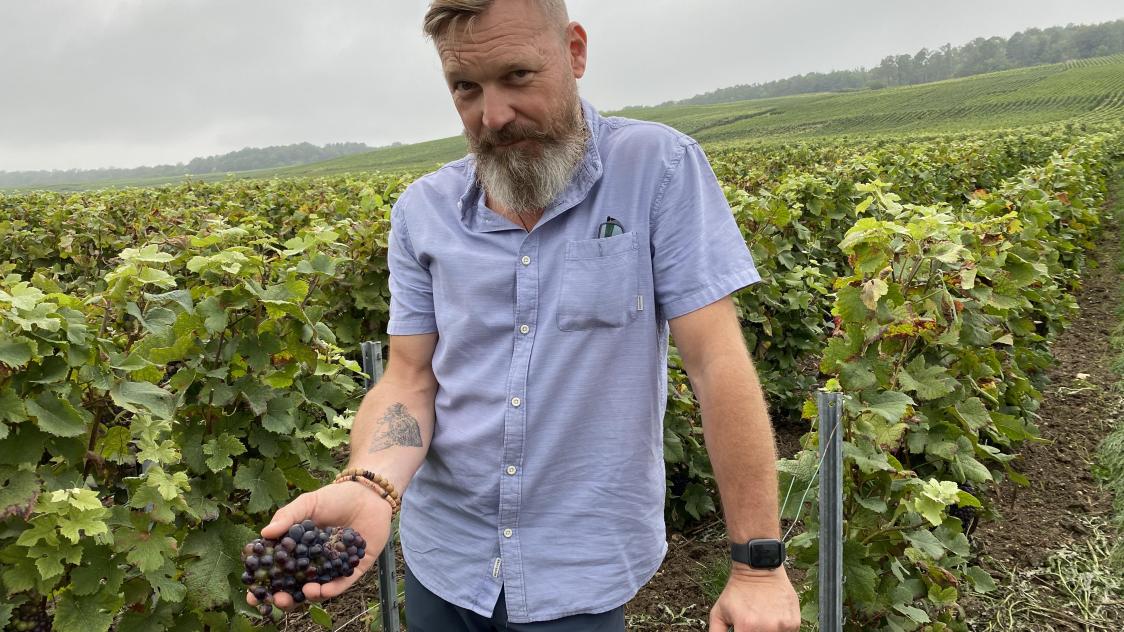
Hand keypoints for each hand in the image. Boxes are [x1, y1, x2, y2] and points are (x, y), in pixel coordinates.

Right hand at [246, 482, 392, 609]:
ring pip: (319, 589)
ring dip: (310, 595)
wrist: (368, 494)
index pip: (279, 571)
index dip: (265, 584)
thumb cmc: (335, 497)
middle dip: (286, 598)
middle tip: (279, 600)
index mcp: (299, 549)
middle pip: (296, 586)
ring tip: (305, 591)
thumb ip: (288, 517)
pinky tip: (324, 589)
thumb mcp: (307, 503)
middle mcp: (315, 562)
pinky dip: (332, 588)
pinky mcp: (354, 568)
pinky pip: (342, 583)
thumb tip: (265, 533)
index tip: (252, 594)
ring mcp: (334, 567)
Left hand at [708, 565, 800, 631]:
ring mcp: (782, 626)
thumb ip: (716, 631)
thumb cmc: (738, 590)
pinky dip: (780, 629)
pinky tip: (773, 617)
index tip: (742, 628)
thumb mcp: (719, 611)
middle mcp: (766, 628)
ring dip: (767, 631)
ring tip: (762, 619)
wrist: (759, 569)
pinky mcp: (794, 622)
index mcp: (746, 627)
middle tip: (752, 623)